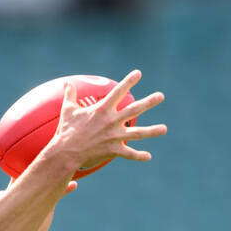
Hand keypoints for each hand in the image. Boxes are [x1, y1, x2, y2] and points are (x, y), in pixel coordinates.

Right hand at [50, 69, 167, 168]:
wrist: (66, 153)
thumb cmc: (66, 131)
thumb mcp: (67, 111)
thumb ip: (70, 96)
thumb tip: (67, 84)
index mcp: (102, 109)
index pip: (118, 92)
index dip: (129, 81)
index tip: (138, 73)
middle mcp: (112, 121)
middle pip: (135, 109)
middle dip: (149, 102)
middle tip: (161, 96)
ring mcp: (114, 136)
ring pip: (138, 133)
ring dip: (152, 131)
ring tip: (164, 129)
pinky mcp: (113, 150)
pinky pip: (129, 153)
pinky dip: (138, 156)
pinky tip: (148, 156)